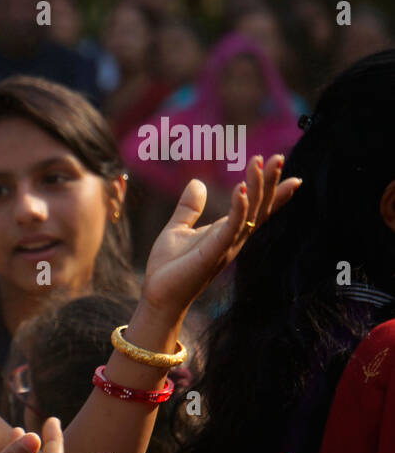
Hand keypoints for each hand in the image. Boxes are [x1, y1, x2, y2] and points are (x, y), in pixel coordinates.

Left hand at [139, 156, 299, 320]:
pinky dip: (239, 207)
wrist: (157, 295)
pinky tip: (241, 188)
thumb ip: (189, 207)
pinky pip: (232, 227)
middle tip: (279, 157)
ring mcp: (226, 246)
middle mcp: (233, 238)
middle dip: (271, 183)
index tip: (295, 177)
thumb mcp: (178, 229)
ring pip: (251, 213)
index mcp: (226, 232)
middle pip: (260, 208)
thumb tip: (197, 182)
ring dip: (257, 187)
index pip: (257, 209)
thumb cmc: (169, 267)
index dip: (275, 194)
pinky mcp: (214, 252)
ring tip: (259, 162)